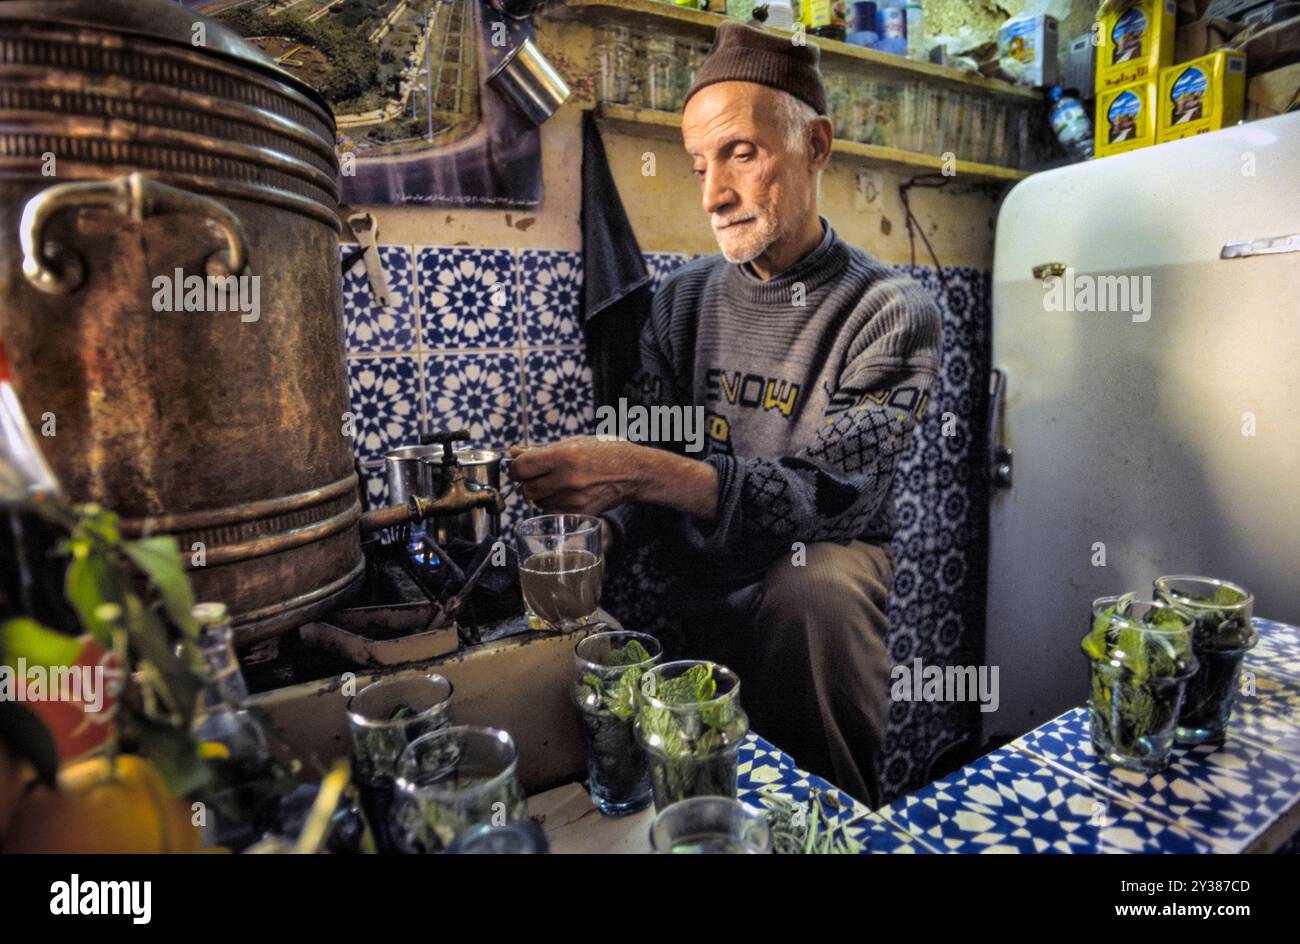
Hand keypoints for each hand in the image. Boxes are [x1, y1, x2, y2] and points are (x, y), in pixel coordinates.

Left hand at [507, 437, 646, 515]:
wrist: (634, 472)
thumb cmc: (606, 452)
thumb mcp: (574, 443)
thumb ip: (541, 450)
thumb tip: (514, 453)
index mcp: (563, 456)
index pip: (520, 468)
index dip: (516, 468)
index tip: (521, 467)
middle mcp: (567, 479)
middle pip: (527, 489)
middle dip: (529, 482)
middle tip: (541, 475)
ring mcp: (574, 499)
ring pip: (539, 503)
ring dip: (542, 494)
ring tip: (559, 483)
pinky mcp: (580, 513)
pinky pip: (553, 511)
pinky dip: (554, 504)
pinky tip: (567, 494)